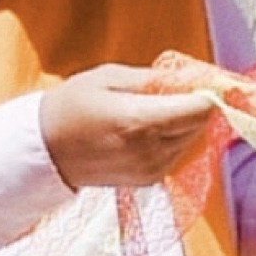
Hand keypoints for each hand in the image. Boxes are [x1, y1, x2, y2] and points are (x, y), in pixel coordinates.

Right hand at [41, 64, 215, 190]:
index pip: (199, 109)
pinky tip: (150, 127)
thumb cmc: (72, 106)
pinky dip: (174, 137)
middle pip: (200, 123)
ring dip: (185, 121)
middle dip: (196, 104)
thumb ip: (154, 78)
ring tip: (156, 107)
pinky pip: (178, 152)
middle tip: (178, 87)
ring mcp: (152, 168)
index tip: (207, 79)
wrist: (46, 151)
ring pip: (192, 139)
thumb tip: (190, 77)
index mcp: (140, 121)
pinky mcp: (150, 179)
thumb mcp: (109, 77)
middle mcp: (151, 149)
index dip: (209, 92)